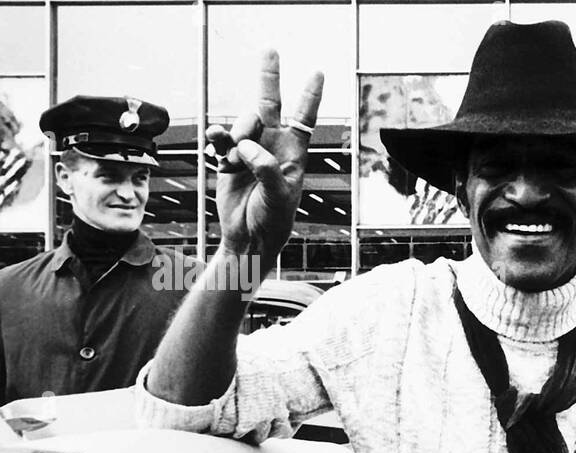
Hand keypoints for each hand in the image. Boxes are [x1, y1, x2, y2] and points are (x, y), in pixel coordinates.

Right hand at [206, 49, 322, 261]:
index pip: (304, 118)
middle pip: (270, 104)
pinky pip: (221, 137)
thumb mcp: (279, 197)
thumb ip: (267, 169)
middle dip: (269, 77)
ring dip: (238, 134)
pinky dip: (218, 137)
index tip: (318, 72)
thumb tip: (248, 146)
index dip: (310, 95)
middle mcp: (272, 146)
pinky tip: (216, 141)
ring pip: (242, 122)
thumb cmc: (273, 220)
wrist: (248, 237)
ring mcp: (249, 150)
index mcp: (293, 154)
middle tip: (270, 50)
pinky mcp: (228, 158)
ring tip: (237, 160)